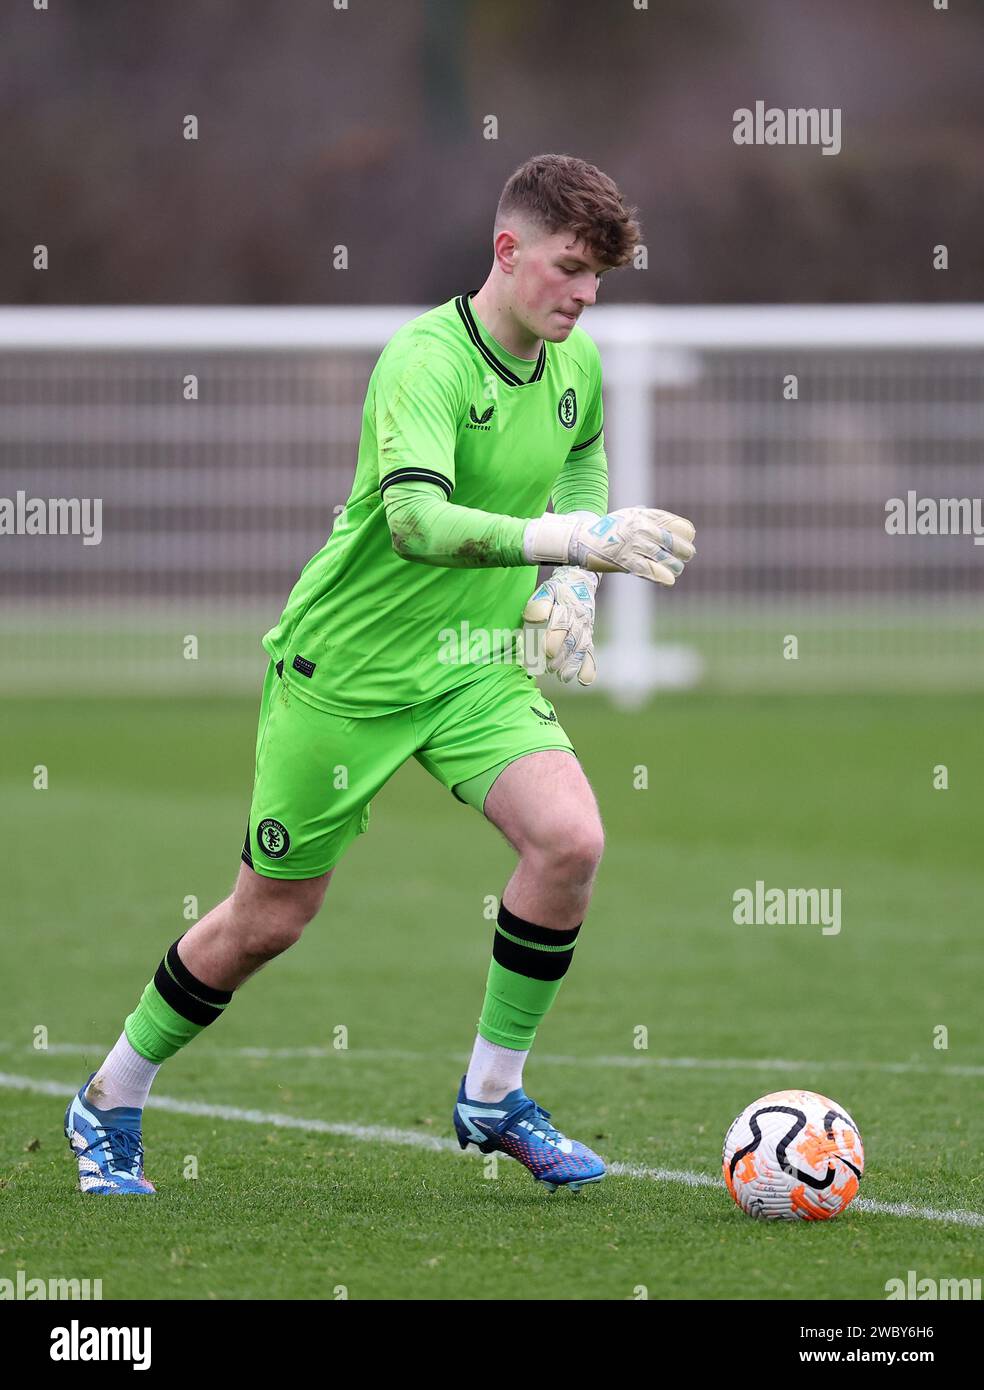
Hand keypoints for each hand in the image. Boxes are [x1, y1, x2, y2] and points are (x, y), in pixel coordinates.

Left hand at [522, 566, 598, 685]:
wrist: (579, 583)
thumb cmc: (556, 592)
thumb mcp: (545, 591)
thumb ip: (538, 606)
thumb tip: (534, 619)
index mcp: (564, 608)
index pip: (557, 625)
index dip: (545, 641)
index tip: (534, 653)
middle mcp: (577, 620)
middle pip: (569, 641)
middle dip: (556, 657)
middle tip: (545, 667)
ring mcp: (584, 630)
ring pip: (580, 650)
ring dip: (571, 665)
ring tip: (561, 677)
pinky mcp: (589, 638)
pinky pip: (591, 654)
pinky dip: (588, 668)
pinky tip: (583, 680)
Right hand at [524, 508, 695, 584]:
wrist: (581, 539)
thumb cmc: (607, 529)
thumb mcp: (629, 515)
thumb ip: (650, 518)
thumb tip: (673, 526)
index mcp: (645, 516)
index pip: (676, 524)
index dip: (687, 532)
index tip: (689, 538)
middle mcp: (642, 529)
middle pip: (674, 543)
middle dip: (684, 551)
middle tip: (686, 556)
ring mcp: (635, 546)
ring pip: (666, 559)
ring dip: (674, 566)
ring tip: (675, 569)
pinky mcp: (627, 561)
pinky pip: (651, 570)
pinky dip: (663, 576)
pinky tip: (669, 580)